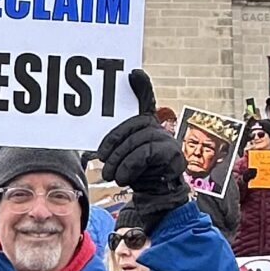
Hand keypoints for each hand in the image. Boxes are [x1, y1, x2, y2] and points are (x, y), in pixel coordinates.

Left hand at [97, 71, 190, 233]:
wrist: (156, 197)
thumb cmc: (137, 174)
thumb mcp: (123, 157)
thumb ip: (115, 147)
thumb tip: (95, 151)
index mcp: (146, 125)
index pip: (146, 99)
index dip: (142, 86)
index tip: (134, 73)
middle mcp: (159, 128)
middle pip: (135, 123)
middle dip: (115, 140)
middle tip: (102, 158)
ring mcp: (169, 140)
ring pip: (139, 139)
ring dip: (120, 158)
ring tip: (111, 174)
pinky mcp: (174, 155)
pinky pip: (147, 153)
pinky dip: (131, 165)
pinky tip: (123, 177)